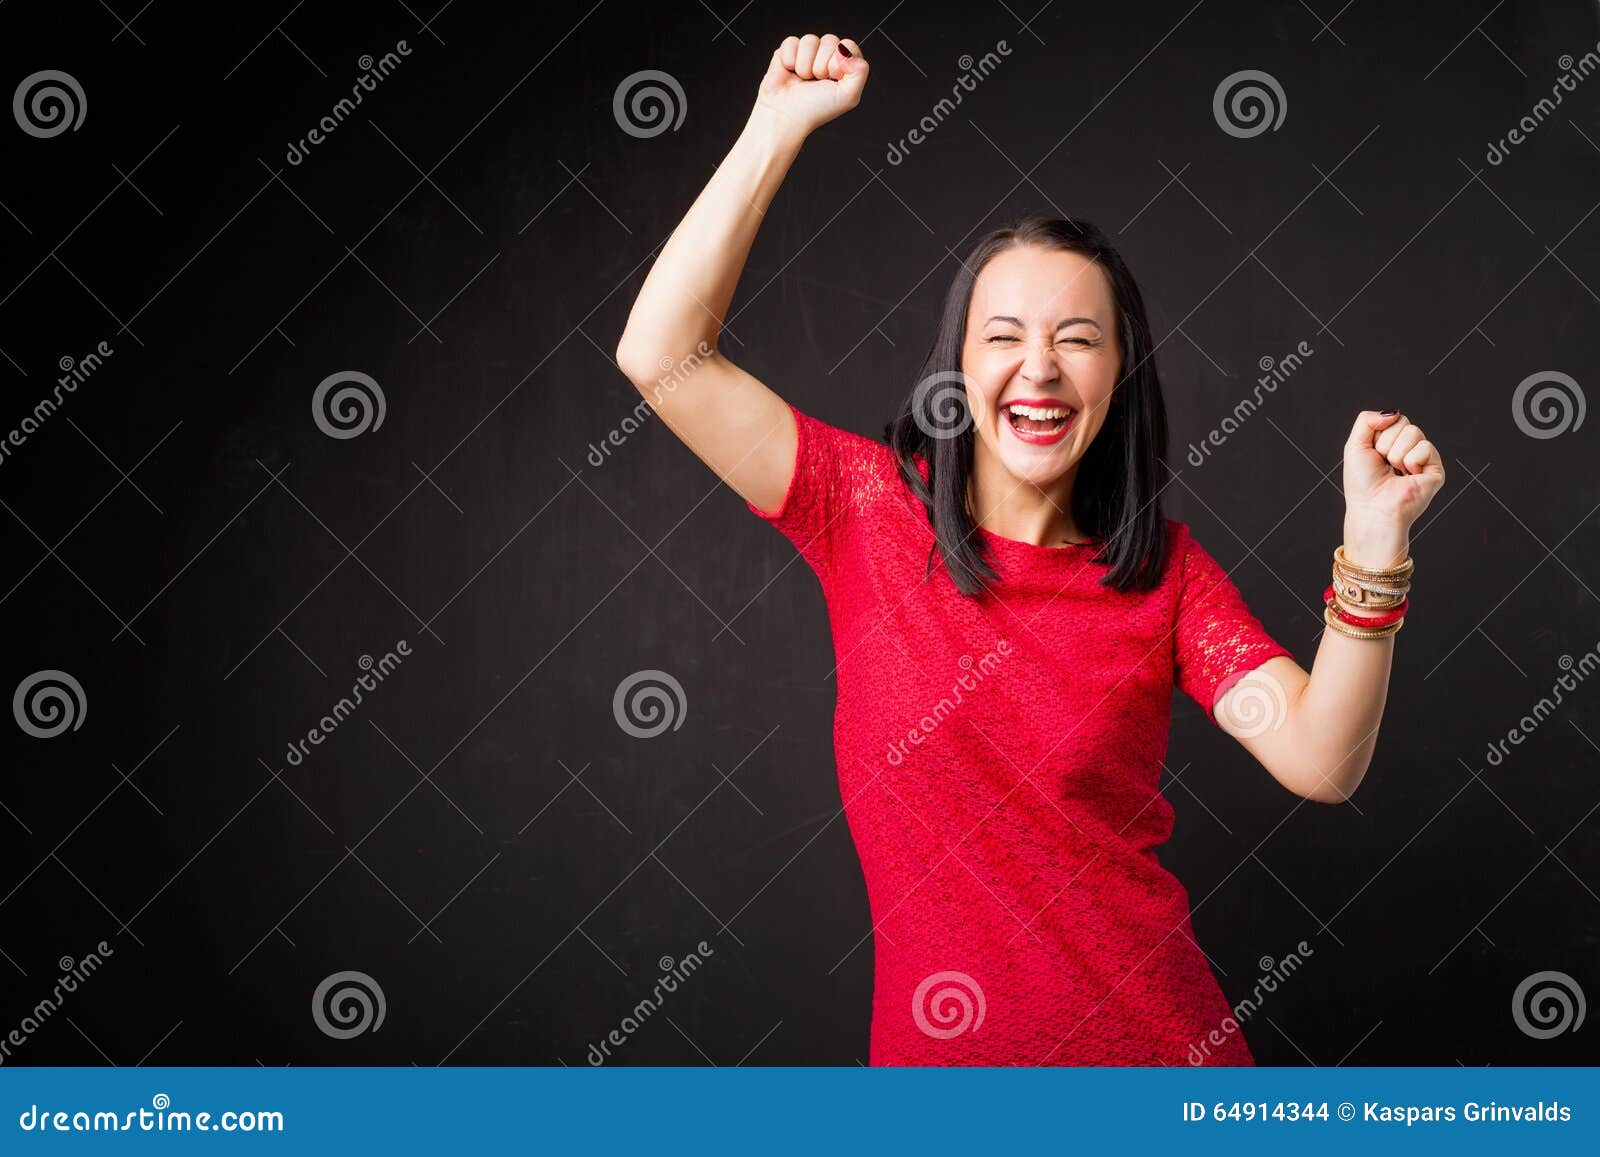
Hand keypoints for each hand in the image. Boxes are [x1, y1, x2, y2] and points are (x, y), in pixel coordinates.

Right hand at [751, 33, 867, 140]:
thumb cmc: (815, 109)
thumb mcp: (848, 96)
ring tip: (803, 79)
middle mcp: (826, 58)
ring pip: (810, 40)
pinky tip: (789, 72)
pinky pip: (791, 41)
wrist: (785, 115)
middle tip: (816, 81)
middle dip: (821, 64)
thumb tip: (846, 49)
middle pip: (830, 40)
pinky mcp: (788, 51)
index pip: (848, 45)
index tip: (833, 78)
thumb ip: (860, 71)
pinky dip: (789, 60)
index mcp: (843, 67)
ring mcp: (807, 54)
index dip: (840, 60)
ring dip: (805, 64)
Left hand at [1341, 410, 1446, 567]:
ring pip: (1413, 432)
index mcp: (1390, 443)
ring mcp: (1422, 459)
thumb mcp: (1355, 446)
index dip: (1377, 435)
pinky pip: (1425, 447)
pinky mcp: (1435, 469)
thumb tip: (1392, 412)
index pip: (1391, 418)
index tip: (1373, 454)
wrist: (1373, 508)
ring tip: (1395, 471)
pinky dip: (1411, 461)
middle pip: (1403, 422)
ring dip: (1396, 453)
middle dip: (1386, 443)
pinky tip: (1409, 476)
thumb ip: (1367, 420)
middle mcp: (1408, 449)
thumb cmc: (1362, 484)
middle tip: (1384, 464)